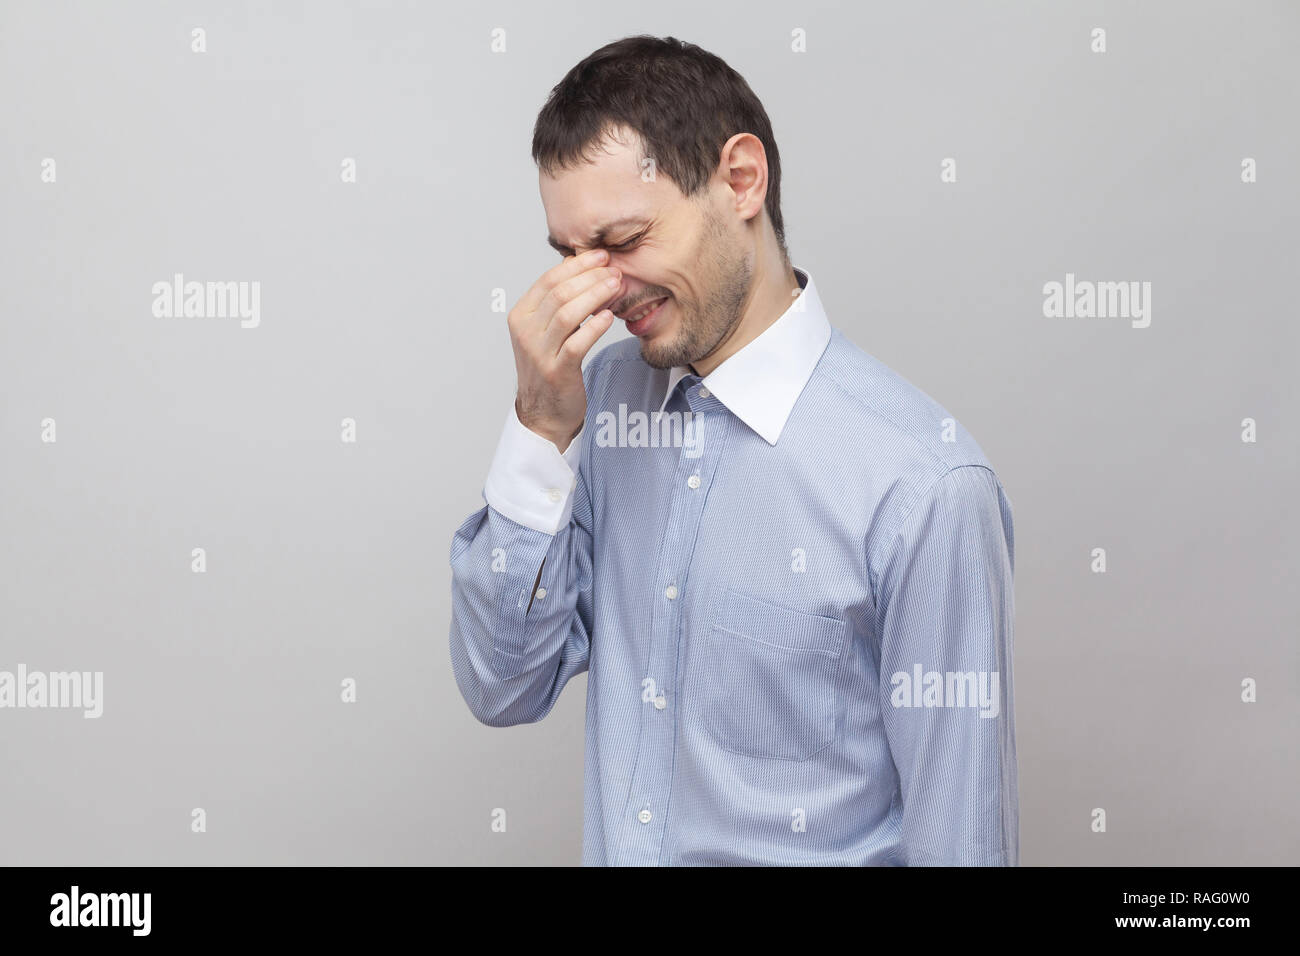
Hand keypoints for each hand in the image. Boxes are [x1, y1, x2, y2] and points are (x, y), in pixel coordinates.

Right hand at [507, 249, 620, 448]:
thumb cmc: (549, 366)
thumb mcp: (545, 330)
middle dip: (590, 277)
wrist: (543, 411)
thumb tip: (580, 266)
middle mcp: (525, 331)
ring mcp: (538, 352)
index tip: (601, 256)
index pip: (549, 279)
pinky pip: (577, 343)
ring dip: (595, 295)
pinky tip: (610, 317)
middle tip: (615, 270)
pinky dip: (595, 327)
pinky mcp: (556, 371)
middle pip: (559, 293)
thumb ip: (557, 302)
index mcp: (521, 315)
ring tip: (617, 287)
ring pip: (567, 313)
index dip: (578, 264)